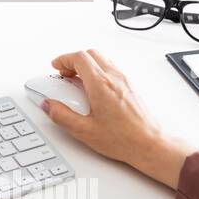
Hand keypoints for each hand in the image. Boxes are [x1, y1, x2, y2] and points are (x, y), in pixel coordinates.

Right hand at [45, 49, 197, 188]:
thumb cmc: (124, 139)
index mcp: (101, 85)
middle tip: (63, 73)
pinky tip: (92, 89)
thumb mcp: (84, 131)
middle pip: (91, 54)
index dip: (63, 59)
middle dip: (73, 60)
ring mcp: (125, 81)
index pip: (79, 58)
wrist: (150, 145)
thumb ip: (62, 116)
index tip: (56, 67)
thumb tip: (49, 105)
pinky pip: (111, 69)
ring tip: (76, 81)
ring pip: (102, 60)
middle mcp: (114, 78)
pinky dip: (97, 71)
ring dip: (86, 65)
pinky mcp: (130, 87)